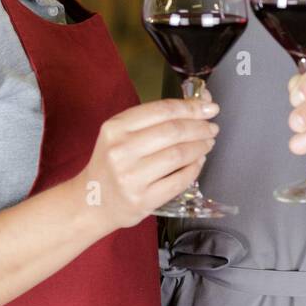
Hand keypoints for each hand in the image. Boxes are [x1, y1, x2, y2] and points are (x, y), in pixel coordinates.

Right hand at [77, 96, 219, 230]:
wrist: (92, 202)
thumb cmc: (112, 162)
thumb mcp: (122, 134)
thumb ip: (157, 118)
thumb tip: (201, 103)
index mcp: (115, 128)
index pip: (162, 110)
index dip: (191, 107)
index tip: (210, 107)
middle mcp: (121, 151)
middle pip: (173, 131)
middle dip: (200, 127)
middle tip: (212, 128)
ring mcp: (131, 177)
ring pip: (179, 155)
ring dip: (200, 147)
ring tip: (208, 143)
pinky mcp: (143, 200)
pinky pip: (179, 180)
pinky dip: (195, 168)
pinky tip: (199, 161)